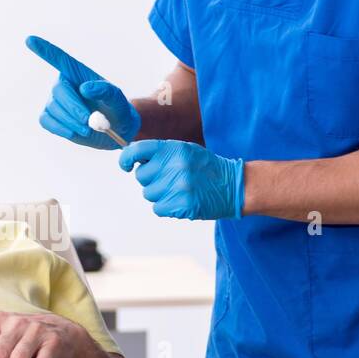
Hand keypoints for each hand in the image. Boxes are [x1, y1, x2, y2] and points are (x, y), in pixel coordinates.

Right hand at [26, 34, 140, 149]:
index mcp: (77, 73)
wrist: (114, 130)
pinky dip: (60, 129)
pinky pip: (47, 121)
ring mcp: (55, 101)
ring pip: (54, 109)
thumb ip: (105, 91)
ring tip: (89, 129)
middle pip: (59, 91)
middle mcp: (64, 84)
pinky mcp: (51, 117)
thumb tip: (85, 88)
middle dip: (73, 107)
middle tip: (89, 121)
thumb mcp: (117, 99)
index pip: (59, 59)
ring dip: (71, 121)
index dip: (44, 50)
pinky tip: (74, 132)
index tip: (29, 39)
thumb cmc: (116, 108)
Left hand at [119, 139, 244, 219]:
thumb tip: (134, 157)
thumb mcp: (186, 151)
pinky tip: (180, 200)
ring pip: (149, 193)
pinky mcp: (181, 205)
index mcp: (173, 149)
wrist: (233, 186)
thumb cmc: (207, 168)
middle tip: (169, 179)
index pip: (137, 150)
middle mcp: (174, 166)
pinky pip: (157, 208)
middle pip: (141, 176)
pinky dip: (166, 207)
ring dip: (159, 194)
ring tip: (178, 189)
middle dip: (150, 179)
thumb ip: (162, 153)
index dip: (126, 158)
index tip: (125, 166)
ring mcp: (177, 186)